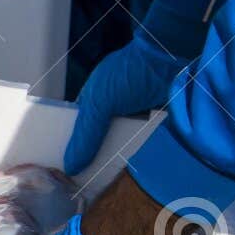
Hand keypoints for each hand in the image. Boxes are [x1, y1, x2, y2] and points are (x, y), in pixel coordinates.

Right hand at [62, 36, 188, 175]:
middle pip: (95, 133)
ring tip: (101, 176)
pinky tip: (125, 161)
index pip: (74, 125)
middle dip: (90, 152)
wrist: (171, 57)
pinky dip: (132, 145)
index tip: (63, 166)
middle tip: (82, 178)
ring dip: (112, 151)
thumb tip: (70, 168)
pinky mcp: (150, 113)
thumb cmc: (129, 75)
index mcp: (90, 97)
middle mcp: (109, 103)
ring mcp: (131, 108)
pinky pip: (137, 134)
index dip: (68, 144)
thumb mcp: (99, 106)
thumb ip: (85, 137)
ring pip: (116, 135)